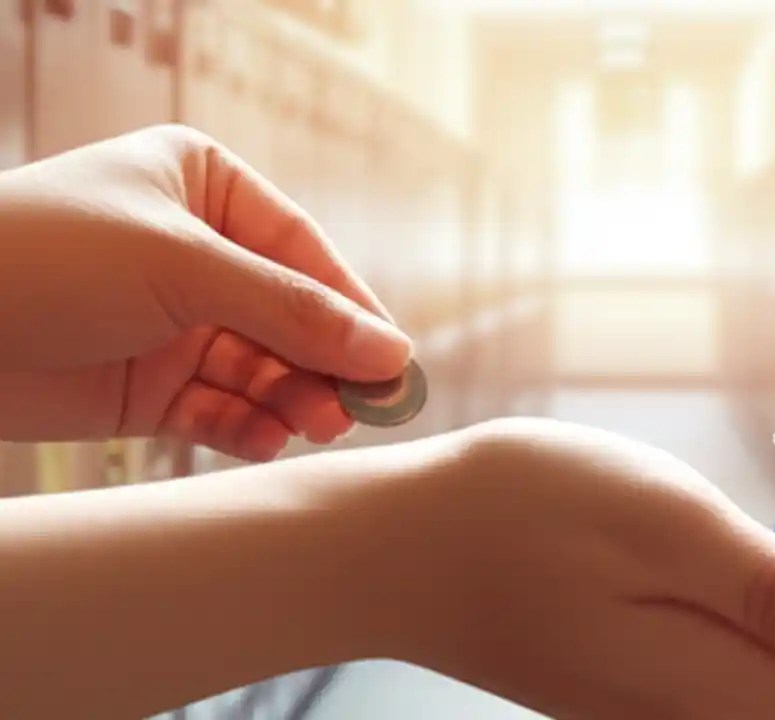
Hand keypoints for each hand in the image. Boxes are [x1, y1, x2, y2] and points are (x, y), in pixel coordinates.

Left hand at [0, 125, 411, 458]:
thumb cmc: (47, 255)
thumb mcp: (184, 268)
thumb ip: (292, 312)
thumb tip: (392, 351)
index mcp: (205, 187)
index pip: (302, 251)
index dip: (352, 307)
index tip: (395, 360)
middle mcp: (195, 251)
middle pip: (288, 315)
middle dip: (323, 362)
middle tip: (363, 409)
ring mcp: (172, 321)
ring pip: (260, 366)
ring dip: (292, 398)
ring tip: (317, 428)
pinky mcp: (147, 385)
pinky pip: (218, 408)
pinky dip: (246, 426)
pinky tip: (267, 440)